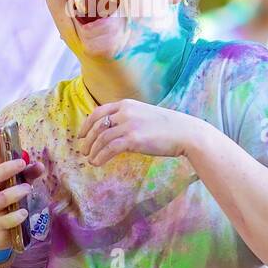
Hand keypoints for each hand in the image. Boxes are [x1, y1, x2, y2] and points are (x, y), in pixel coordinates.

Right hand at [0, 127, 44, 252]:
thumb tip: (39, 164)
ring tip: (27, 189)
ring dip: (13, 192)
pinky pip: (4, 220)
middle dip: (6, 169)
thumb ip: (29, 175)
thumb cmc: (10, 205)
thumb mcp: (20, 187)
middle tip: (21, 163)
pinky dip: (14, 216)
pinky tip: (23, 214)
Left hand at [77, 99, 202, 166]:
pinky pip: (109, 149)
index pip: (99, 111)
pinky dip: (100, 157)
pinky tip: (98, 163)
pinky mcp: (133, 139)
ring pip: (101, 138)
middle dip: (87, 139)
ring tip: (90, 159)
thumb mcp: (145, 115)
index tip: (81, 135)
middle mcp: (125, 112)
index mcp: (127, 104)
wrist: (186, 133)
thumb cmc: (168, 128)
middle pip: (97, 125)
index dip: (86, 124)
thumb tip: (113, 132)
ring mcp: (129, 125)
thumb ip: (129, 119)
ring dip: (93, 150)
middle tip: (82, 151)